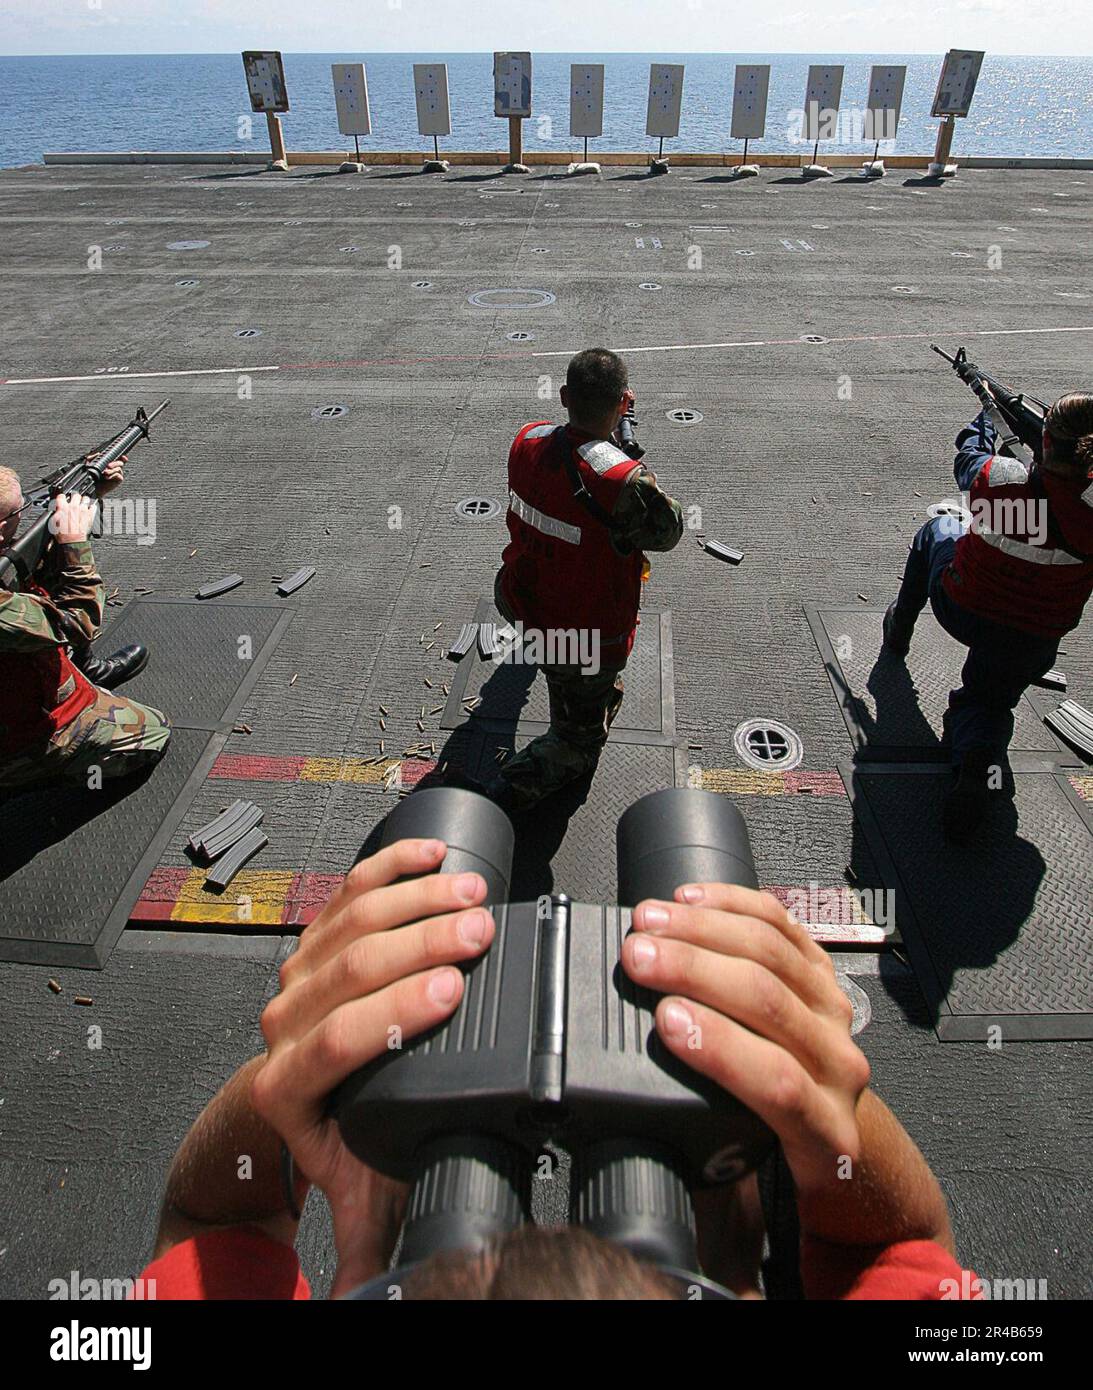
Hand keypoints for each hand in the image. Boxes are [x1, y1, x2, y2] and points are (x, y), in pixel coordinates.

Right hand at [51, 493, 97, 543]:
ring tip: (82, 505)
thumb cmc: (63, 535)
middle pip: (75, 495)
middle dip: (74, 498)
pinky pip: (93, 506)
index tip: (63, 500)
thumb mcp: (53, 523)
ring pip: (85, 498)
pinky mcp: (91, 515)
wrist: (73, 542)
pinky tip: (89, 510)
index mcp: (62, 508)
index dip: (62, 498)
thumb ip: (56, 513)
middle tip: (74, 502)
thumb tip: (57, 509)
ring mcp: (83, 510)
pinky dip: (92, 508)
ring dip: (84, 501)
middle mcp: (73, 507)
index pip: (62, 496)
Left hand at [96, 453, 125, 493]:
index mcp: (110, 462)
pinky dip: (112, 475)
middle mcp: (115, 467)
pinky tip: (107, 477)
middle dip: (115, 463)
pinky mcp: (118, 480)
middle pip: (120, 462)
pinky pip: (118, 475)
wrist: (93, 486)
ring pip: (119, 469)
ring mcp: (117, 473)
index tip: (122, 456)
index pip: (118, 458)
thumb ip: (92, 457)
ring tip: (105, 473)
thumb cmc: (92, 476)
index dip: (122, 456)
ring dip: (111, 470)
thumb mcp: (90, 464)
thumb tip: (98, 453)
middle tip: (108, 466)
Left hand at [251, 837, 495, 1295]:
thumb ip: (366, 1237)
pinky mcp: (322, 930)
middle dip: (422, 941)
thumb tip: (370, 1295)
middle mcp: (289, 1015)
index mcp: (291, 1079)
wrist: (297, 1089)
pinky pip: (354, 885)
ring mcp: (303, 965)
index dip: (396, 1009)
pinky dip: (395, 863)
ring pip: (355, 917)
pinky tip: (438, 853)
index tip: (456, 991)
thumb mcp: (357, 1182)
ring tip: (473, 892)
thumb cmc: (338, 1127)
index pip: (339, 1036)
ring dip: (417, 896)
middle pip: (352, 964)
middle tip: (480, 931)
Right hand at [620, 883, 869, 1196]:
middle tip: (640, 958)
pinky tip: (692, 900)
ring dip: (702, 929)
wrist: (839, 1130)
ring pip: (772, 952)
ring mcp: (832, 1010)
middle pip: (768, 1000)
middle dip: (694, 971)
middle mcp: (837, 1063)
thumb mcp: (754, 1169)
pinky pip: (780, 923)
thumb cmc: (788, 1146)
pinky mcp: (822, 969)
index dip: (719, 1046)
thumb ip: (708, 1158)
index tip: (666, 1021)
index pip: (776, 1080)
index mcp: (823, 1126)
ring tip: (650, 924)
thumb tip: (640, 1130)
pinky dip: (731, 904)